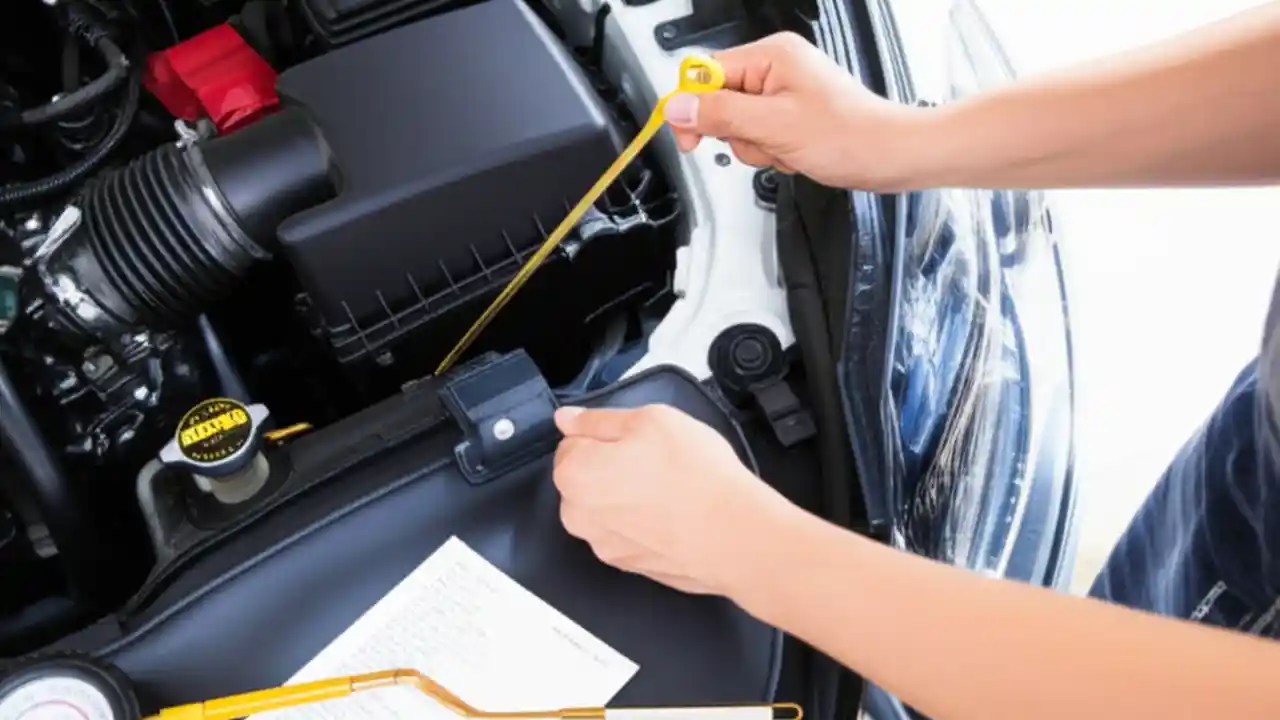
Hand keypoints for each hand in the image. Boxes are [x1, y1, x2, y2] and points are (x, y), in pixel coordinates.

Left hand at [552, 404, 797, 595]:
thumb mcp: (649, 419)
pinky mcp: (628, 567)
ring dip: (625, 498)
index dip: (606, 436)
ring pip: (605, 509)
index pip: (572, 443)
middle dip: (609, 468)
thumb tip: (564, 419)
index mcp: (573, 474)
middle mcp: (576, 516)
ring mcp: (602, 547)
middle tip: (655, 462)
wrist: (733, 536)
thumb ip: (598, 419)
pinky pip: (627, 534)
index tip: (637, 441)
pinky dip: (641, 525)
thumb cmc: (692, 470)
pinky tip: (673, 517)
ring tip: (668, 491)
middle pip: (584, 479)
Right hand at [663, 32, 932, 190]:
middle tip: (766, 140)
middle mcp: (777, 67)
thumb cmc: (849, 136)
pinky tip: (793, 152)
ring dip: (757, 147)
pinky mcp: (790, 114)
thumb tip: (678, 106)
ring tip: (786, 148)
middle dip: (738, 132)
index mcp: (772, 55)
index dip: (694, 107)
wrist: (889, 156)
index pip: (707, 73)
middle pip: (720, 102)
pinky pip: (759, 135)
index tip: (689, 136)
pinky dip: (771, 151)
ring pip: (738, 125)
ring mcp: (783, 92)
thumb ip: (721, 114)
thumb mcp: (773, 126)